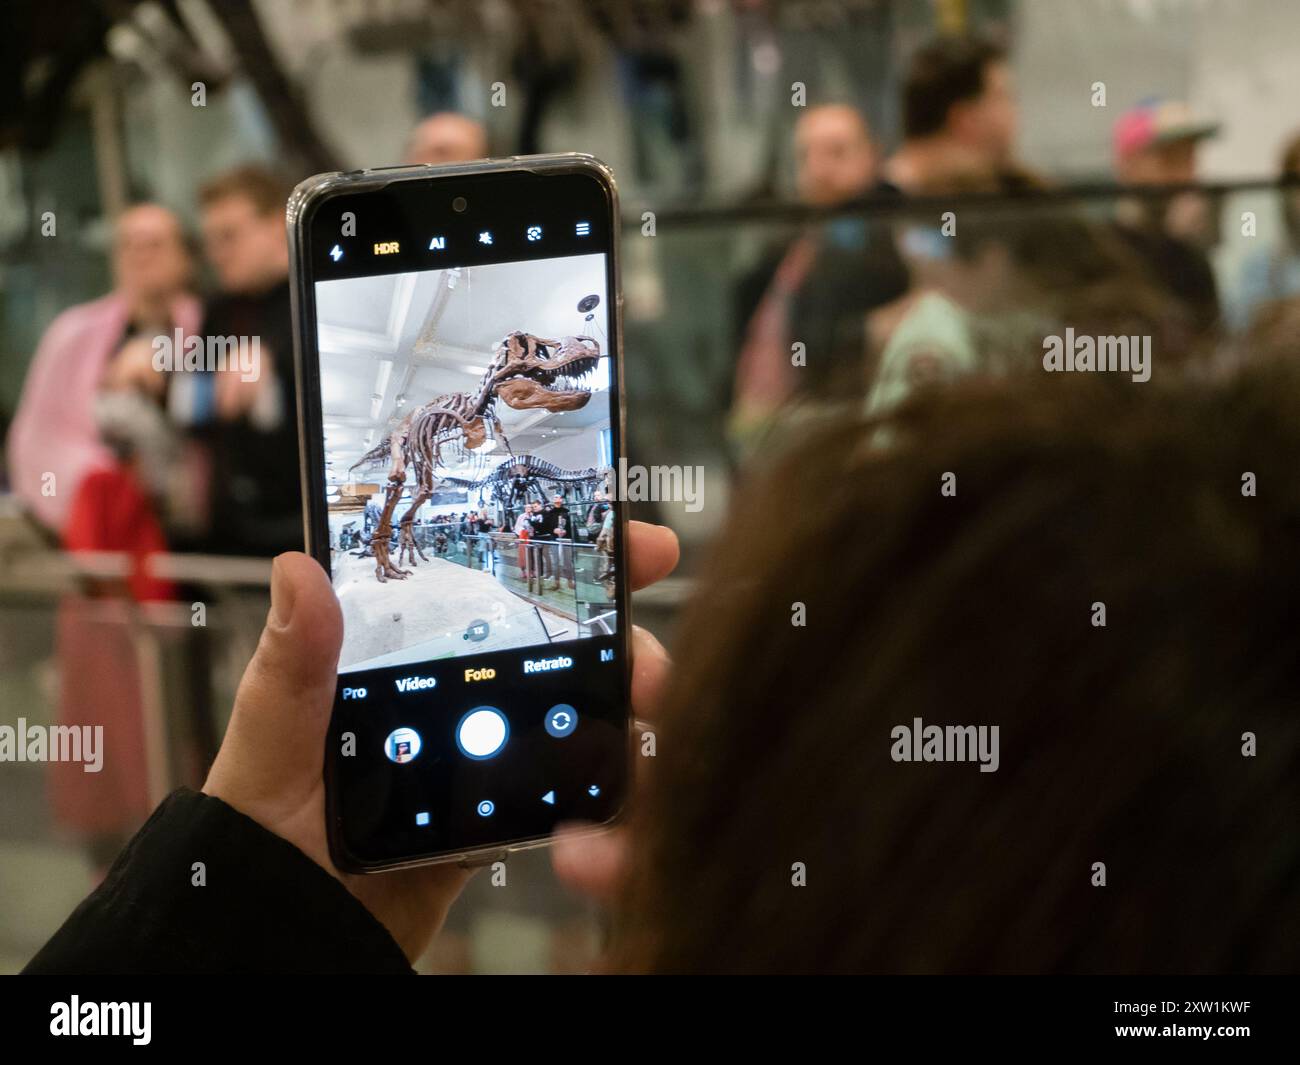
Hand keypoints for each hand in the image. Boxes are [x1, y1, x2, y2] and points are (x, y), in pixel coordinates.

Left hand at [203, 520, 678, 962]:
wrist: (287, 926)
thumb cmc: (262, 823)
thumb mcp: (272, 732)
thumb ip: (293, 661)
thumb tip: (298, 571)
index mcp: (408, 655)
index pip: (498, 586)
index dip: (572, 560)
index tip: (635, 545)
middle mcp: (456, 693)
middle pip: (564, 648)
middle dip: (625, 642)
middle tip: (649, 663)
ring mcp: (485, 753)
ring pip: (577, 716)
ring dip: (623, 715)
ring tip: (647, 721)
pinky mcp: (498, 815)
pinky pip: (564, 792)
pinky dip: (600, 787)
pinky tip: (621, 791)